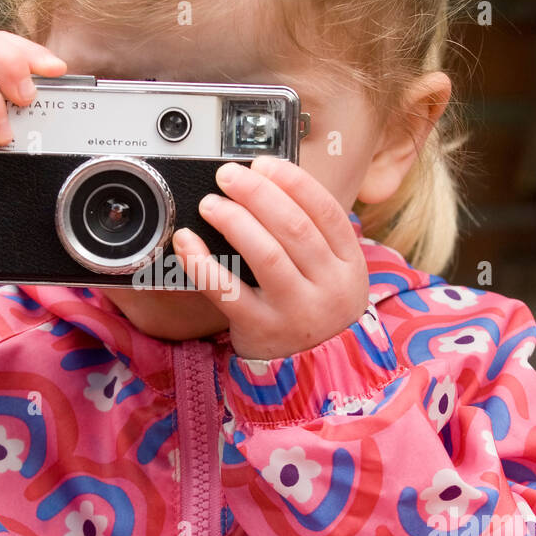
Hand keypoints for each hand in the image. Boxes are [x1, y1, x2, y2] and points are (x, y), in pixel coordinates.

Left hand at [171, 156, 369, 359]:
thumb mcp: (332, 273)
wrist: (316, 372)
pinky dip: (202, 262)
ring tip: (211, 203)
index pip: (325, 211)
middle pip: (294, 227)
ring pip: (265, 255)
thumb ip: (310, 233)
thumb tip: (265, 182)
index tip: (264, 164)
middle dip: (257, 193)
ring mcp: (295, 311)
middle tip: (228, 176)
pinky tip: (186, 241)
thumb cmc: (315, 308)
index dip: (293, 181)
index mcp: (349, 264)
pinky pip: (227, 291)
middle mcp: (328, 287)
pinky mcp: (261, 329)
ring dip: (234, 220)